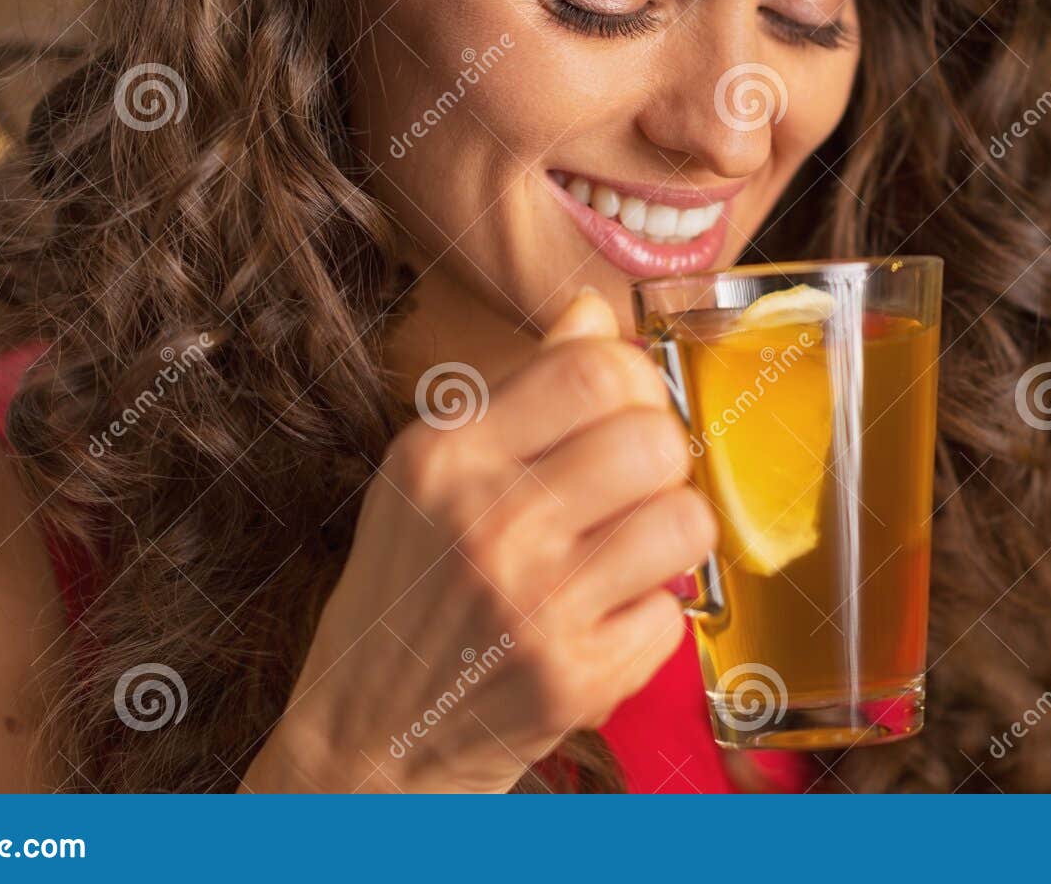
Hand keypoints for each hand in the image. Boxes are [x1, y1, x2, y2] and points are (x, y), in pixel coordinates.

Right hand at [243, 288, 714, 792]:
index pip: (596, 369)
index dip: (634, 383)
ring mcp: (533, 606)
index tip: (624, 411)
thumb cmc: (405, 590)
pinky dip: (647, 620)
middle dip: (661, 460)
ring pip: (684, 523)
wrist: (365, 738)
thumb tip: (591, 312)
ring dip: (668, 539)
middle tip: (631, 488)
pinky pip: (672, 616)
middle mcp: (487, 522)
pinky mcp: (571, 681)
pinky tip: (598, 621)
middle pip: (655, 440)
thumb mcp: (431, 473)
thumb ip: (519, 390)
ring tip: (624, 553)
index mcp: (446, 454)